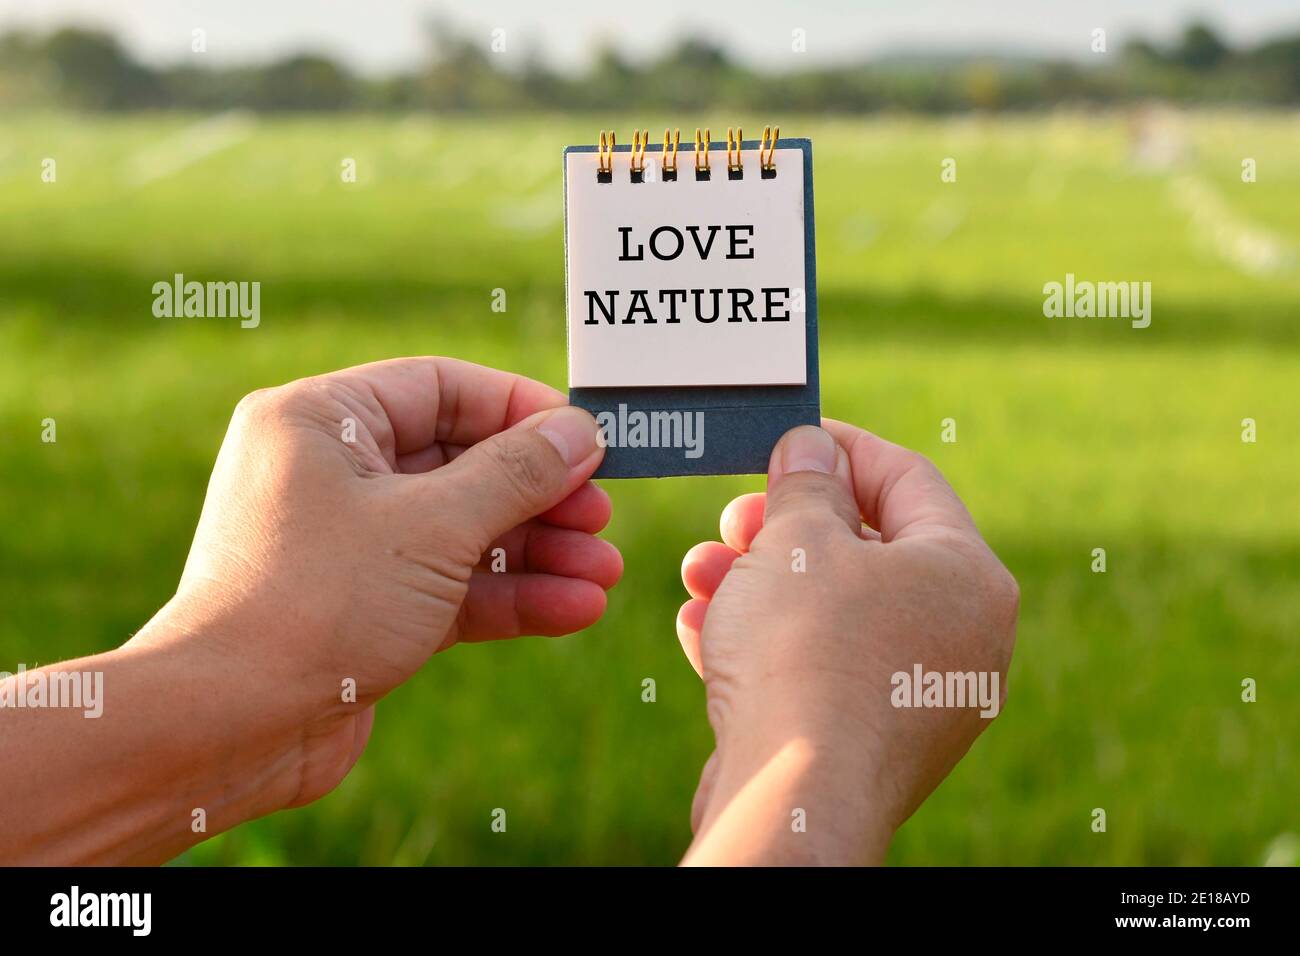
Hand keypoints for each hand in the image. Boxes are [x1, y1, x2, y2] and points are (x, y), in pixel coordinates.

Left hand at [133, 357, 618, 809]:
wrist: (229, 727)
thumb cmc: (316, 603)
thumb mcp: (432, 526)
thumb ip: (515, 473)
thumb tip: (580, 431)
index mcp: (321, 420)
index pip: (441, 387)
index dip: (521, 410)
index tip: (587, 440)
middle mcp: (330, 472)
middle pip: (461, 462)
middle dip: (540, 495)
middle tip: (601, 517)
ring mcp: (348, 543)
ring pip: (462, 530)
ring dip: (536, 552)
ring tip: (605, 573)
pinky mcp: (365, 605)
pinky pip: (449, 584)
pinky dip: (508, 595)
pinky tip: (574, 608)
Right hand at [676, 422, 1017, 864]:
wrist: (792, 802)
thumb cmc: (805, 656)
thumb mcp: (797, 541)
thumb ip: (806, 484)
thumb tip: (811, 446)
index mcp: (968, 575)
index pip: (908, 478)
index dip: (840, 448)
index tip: (787, 436)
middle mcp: (961, 637)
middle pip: (867, 549)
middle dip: (783, 527)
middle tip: (733, 518)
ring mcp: (922, 697)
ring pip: (833, 612)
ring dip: (759, 585)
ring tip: (699, 573)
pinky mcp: (873, 742)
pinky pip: (821, 669)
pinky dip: (767, 642)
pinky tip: (703, 628)